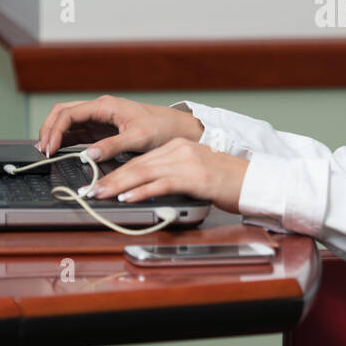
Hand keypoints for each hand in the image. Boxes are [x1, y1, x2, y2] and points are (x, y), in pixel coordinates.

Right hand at [36, 95, 203, 158]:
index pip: (69, 113)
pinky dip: (65, 141)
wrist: (176, 129)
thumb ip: (112, 146)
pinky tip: (59, 151)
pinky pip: (77, 133)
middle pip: (63, 114)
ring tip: (45, 152)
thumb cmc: (160, 128)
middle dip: (48, 129)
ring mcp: (99, 120)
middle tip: (42, 150)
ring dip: (55, 135)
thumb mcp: (137, 138)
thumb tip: (88, 155)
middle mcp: (99, 110)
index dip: (54, 130)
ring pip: (67, 123)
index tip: (49, 148)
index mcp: (105, 106)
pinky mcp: (102, 131)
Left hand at [85, 138, 249, 213]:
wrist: (256, 181)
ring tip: (99, 195)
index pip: (140, 159)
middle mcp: (180, 150)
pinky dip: (140, 191)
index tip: (98, 182)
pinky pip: (161, 184)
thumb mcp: (196, 174)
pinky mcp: (195, 178)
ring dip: (118, 185)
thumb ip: (172, 177)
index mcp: (179, 147)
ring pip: (144, 172)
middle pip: (137, 164)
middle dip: (109, 178)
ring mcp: (188, 162)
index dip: (116, 171)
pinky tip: (127, 198)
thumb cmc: (229, 182)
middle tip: (89, 190)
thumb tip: (145, 189)